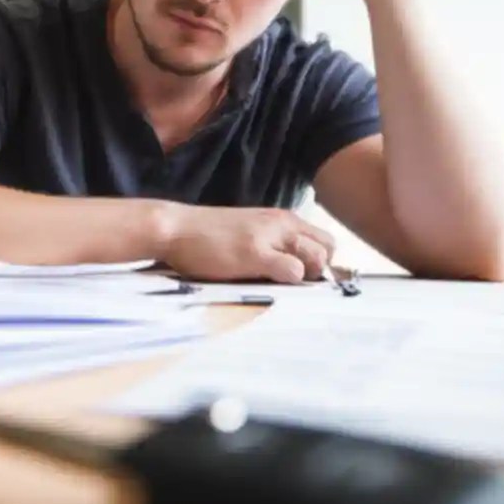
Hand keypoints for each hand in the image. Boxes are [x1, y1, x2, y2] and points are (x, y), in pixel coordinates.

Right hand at [160, 205, 335, 282]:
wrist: (175, 228)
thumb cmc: (207, 236)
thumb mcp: (249, 232)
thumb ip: (273, 244)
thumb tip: (295, 271)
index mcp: (282, 218)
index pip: (324, 240)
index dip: (321, 263)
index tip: (304, 278)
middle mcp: (282, 223)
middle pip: (328, 249)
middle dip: (320, 271)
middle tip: (292, 285)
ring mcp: (270, 237)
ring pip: (317, 258)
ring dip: (307, 277)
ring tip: (279, 285)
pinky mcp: (255, 253)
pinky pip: (293, 270)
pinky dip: (290, 281)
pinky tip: (268, 285)